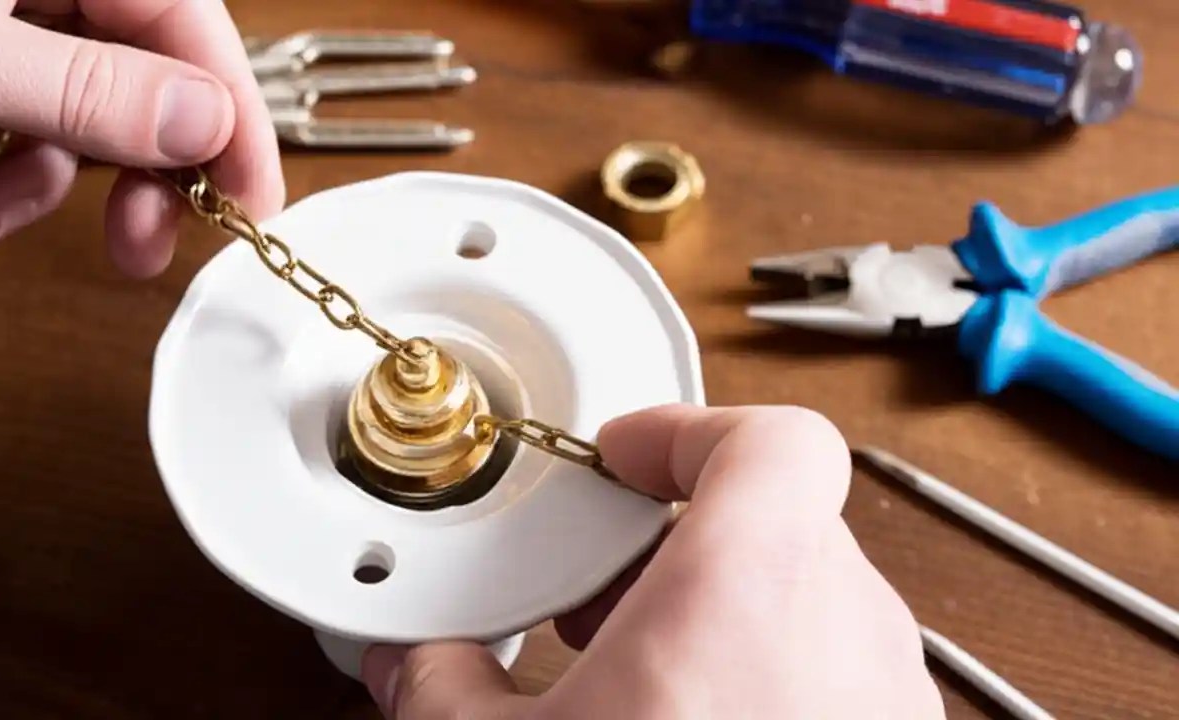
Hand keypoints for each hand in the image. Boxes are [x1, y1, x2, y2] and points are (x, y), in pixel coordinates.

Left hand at [0, 0, 284, 276]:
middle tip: (154, 235)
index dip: (231, 103)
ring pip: (86, 104)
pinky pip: (26, 121)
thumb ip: (88, 88)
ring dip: (69, 180)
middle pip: (146, 63)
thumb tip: (208, 122)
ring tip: (25, 222)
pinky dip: (14, 174)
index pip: (186, 13)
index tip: (253, 194)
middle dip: (149, 160)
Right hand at [361, 404, 945, 718]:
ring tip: (630, 658)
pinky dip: (762, 671)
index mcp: (749, 593)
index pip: (772, 441)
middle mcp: (843, 635)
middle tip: (600, 574)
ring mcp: (885, 701)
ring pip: (806, 598)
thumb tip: (412, 667)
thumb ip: (443, 691)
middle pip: (774, 519)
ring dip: (716, 607)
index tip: (625, 452)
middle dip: (672, 537)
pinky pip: (832, 672)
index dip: (688, 426)